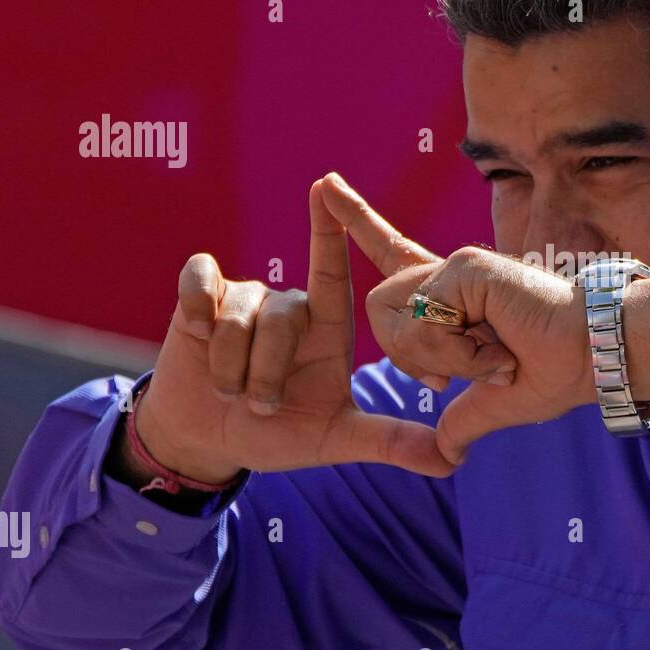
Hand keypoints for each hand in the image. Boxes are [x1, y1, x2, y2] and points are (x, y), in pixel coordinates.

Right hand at [121, 178, 455, 483]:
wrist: (209, 440)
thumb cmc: (276, 433)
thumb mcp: (335, 439)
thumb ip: (390, 441)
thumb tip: (452, 462)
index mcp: (325, 327)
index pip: (333, 271)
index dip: (330, 231)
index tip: (326, 187)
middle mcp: (288, 306)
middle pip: (281, 316)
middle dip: (265, 371)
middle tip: (260, 406)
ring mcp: (243, 297)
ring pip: (239, 313)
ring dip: (231, 365)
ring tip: (230, 391)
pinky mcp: (199, 296)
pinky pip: (200, 282)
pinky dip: (197, 310)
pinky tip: (196, 336)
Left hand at [320, 173, 596, 463]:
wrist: (599, 358)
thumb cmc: (564, 373)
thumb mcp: (498, 402)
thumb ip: (463, 419)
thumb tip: (445, 451)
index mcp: (457, 297)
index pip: (394, 256)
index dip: (358, 222)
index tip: (326, 185)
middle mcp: (453, 275)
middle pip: (378, 308)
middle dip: (407, 356)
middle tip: (452, 377)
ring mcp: (459, 267)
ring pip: (395, 318)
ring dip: (436, 357)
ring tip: (488, 359)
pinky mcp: (467, 267)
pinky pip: (425, 321)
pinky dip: (455, 353)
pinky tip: (496, 350)